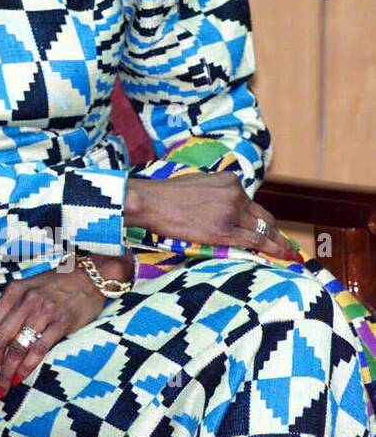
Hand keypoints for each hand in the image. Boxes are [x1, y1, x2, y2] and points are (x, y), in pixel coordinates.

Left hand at [0, 254, 131, 397]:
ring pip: (15, 347)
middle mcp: (24, 300)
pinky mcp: (62, 322)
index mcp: (11, 292)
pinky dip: (26, 367)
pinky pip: (38, 349)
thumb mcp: (26, 290)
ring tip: (1, 389)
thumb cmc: (55, 286)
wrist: (90, 277)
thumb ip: (9, 310)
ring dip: (5, 372)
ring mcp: (43, 311)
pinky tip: (19, 379)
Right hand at [125, 171, 293, 258]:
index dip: (262, 219)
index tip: (271, 228)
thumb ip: (216, 195)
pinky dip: (273, 249)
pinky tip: (282, 255)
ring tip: (287, 253)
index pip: (252, 203)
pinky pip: (257, 241)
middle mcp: (235, 193)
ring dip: (277, 243)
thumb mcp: (197, 185)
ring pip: (264, 229)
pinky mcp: (226, 230)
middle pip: (263, 216)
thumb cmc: (165, 196)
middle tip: (284, 244)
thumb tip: (224, 211)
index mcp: (228, 180)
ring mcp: (232, 211)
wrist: (150, 202)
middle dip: (274, 231)